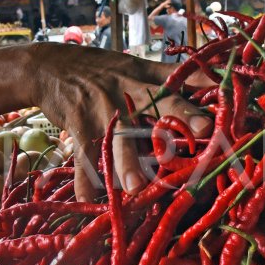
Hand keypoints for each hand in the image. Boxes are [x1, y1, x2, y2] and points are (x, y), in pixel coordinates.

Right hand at [26, 43, 209, 200]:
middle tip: (196, 137)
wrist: (48, 67)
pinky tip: (87, 200)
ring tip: (135, 188)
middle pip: (157, 106)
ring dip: (126, 164)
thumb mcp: (136, 64)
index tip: (215, 116)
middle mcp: (128, 93)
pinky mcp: (78, 124)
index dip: (199, 95)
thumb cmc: (101, 69)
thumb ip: (172, 74)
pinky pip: (83, 156)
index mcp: (146, 80)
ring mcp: (102, 109)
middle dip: (177, 122)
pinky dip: (84, 179)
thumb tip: (216, 75)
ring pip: (119, 138)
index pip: (178, 85)